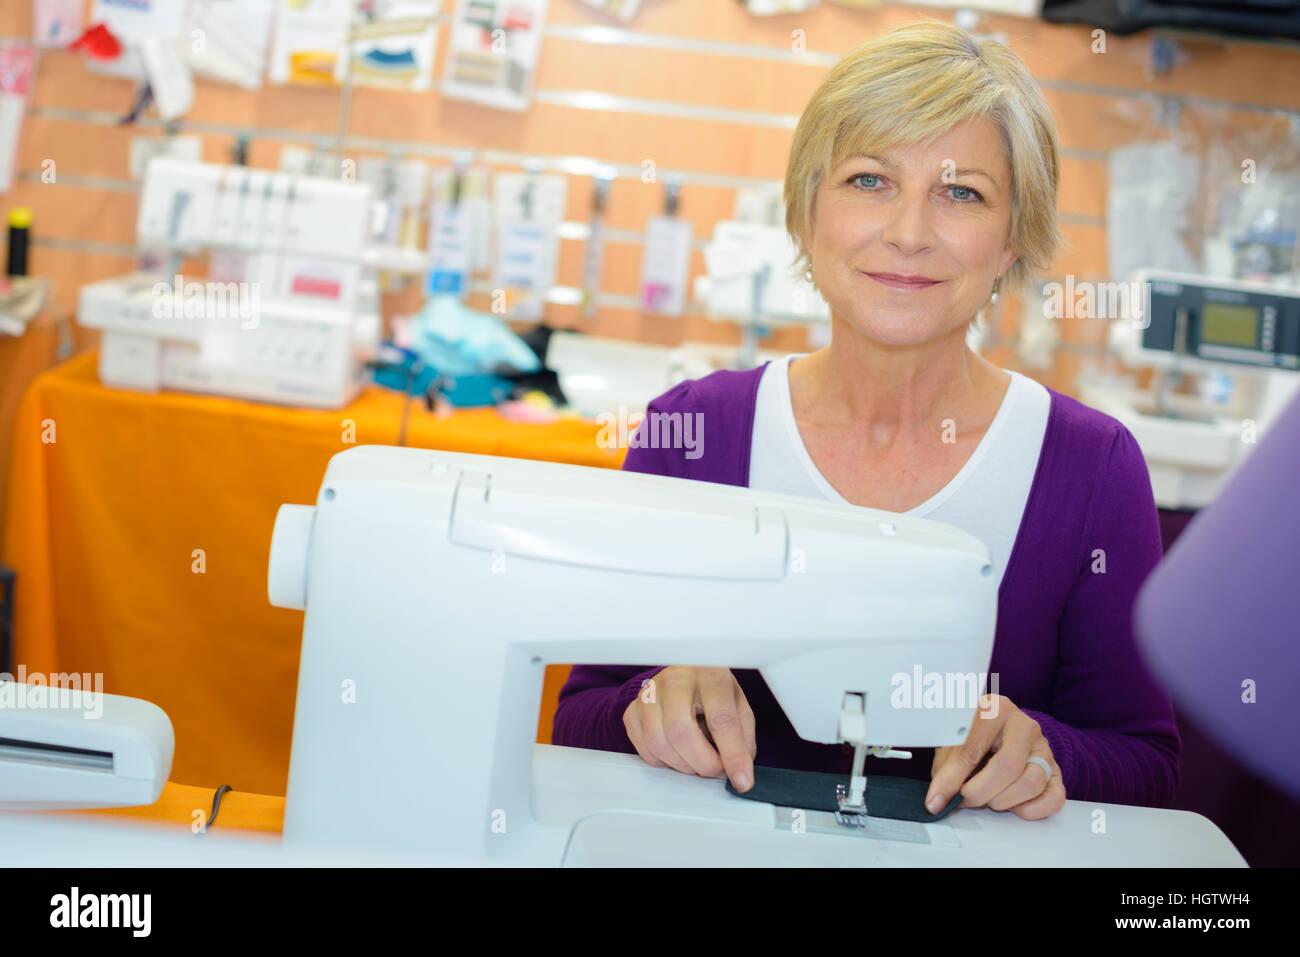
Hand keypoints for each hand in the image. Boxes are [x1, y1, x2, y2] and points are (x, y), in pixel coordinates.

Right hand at [622, 667, 757, 792]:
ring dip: (684, 765)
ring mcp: (649, 694)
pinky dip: (665, 762)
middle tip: (716, 769)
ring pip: (660, 744)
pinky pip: (645, 750)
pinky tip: (678, 752)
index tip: (742, 779)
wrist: (684, 674)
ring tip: (698, 759)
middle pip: (681, 733)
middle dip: (703, 763)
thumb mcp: (739, 706)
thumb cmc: (713, 691)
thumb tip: (739, 774)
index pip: (721, 719)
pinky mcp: (632, 710)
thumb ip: (743, 739)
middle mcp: (675, 679)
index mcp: (709, 674)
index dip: (733, 755)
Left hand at [927, 694, 1065, 820]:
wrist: (1003, 732)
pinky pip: (1054, 798)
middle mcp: (1024, 725)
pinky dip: (1030, 810)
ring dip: (1003, 801)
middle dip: (979, 792)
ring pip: (1031, 783)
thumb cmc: (974, 736)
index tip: (937, 798)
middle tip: (965, 800)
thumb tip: (938, 798)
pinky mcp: (1056, 771)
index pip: (972, 747)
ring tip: (988, 797)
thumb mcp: (953, 741)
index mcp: (995, 709)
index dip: (951, 778)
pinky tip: (1013, 804)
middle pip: (1007, 766)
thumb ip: (946, 766)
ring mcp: (1044, 748)